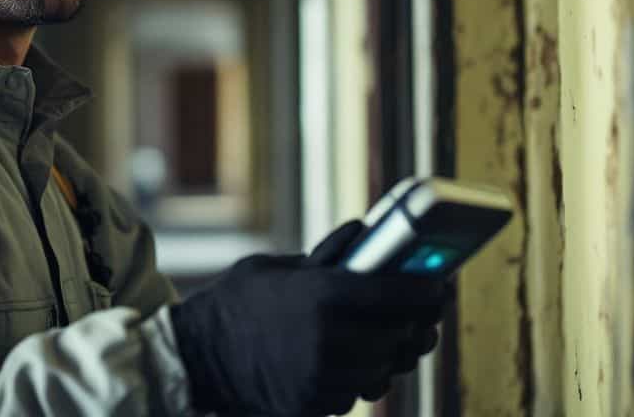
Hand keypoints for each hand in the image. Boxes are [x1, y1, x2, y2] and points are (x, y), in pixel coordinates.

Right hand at [170, 221, 446, 416]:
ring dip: (390, 358)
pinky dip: (358, 380)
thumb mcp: (276, 268)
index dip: (426, 292)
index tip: (439, 289)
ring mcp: (320, 378)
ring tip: (391, 343)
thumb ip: (325, 258)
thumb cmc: (234, 304)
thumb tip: (364, 235)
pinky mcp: (311, 406)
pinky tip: (352, 364)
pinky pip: (353, 395)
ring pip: (381, 372)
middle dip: (416, 328)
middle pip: (397, 337)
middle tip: (423, 320)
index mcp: (320, 296)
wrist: (194, 359)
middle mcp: (327, 339)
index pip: (395, 294)